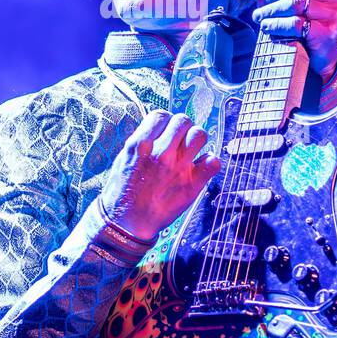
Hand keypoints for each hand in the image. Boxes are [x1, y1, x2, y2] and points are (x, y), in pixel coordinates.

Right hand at [100, 110, 221, 240]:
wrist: (126, 223)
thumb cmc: (123, 191)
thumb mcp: (124, 158)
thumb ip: (143, 141)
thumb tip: (159, 128)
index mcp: (140, 144)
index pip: (161, 115)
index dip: (165, 121)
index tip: (166, 130)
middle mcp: (161, 153)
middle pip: (183, 120)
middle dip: (182, 128)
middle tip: (179, 140)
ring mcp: (178, 168)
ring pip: (200, 134)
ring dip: (196, 140)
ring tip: (190, 151)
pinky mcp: (192, 184)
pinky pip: (213, 161)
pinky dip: (209, 161)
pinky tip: (201, 166)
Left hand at [247, 0, 336, 80]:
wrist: (319, 57)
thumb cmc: (302, 24)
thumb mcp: (284, 2)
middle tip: (260, 7)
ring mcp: (335, 14)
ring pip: (295, 3)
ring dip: (271, 11)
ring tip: (260, 18)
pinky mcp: (328, 33)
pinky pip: (296, 23)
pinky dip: (277, 25)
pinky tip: (268, 28)